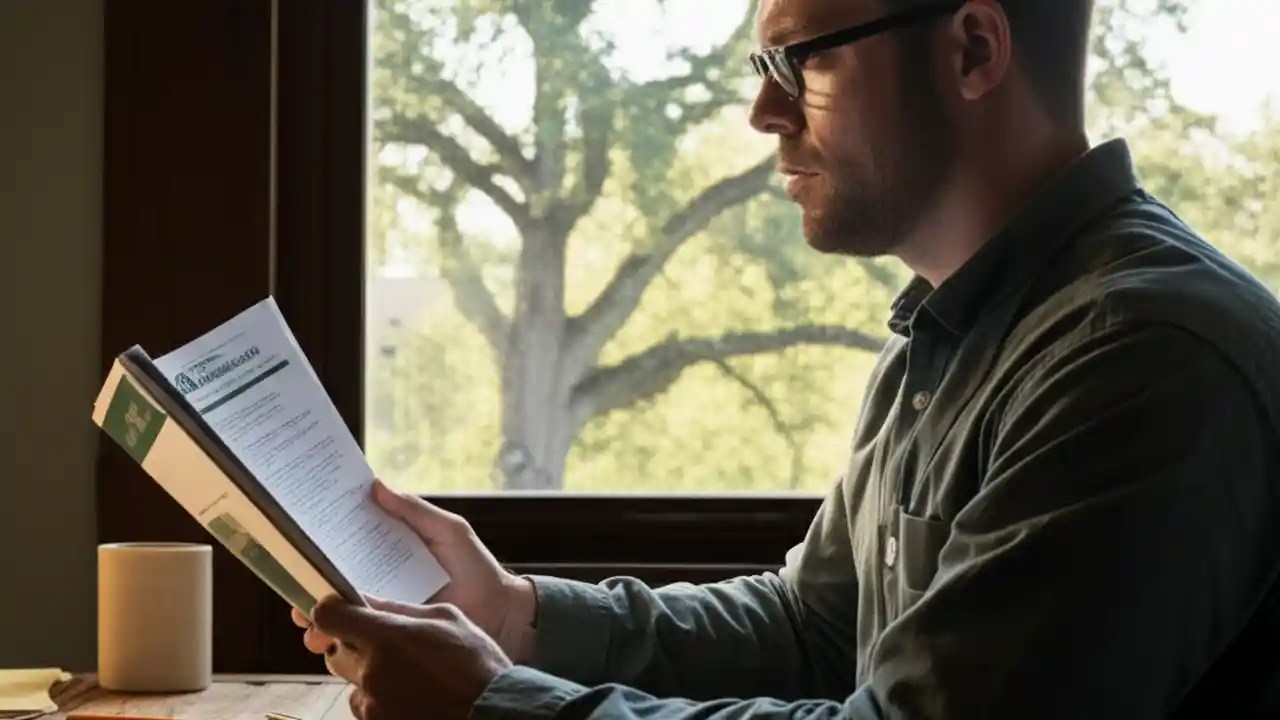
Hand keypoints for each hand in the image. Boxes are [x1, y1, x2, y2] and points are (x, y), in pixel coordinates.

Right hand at [292, 479, 536, 659]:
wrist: (499, 613)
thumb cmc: (475, 566)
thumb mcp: (448, 530)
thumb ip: (414, 510)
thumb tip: (376, 485)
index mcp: (386, 548)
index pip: (346, 538)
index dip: (322, 535)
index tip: (300, 529)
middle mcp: (377, 576)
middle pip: (332, 576)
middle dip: (308, 578)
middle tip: (294, 581)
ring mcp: (380, 605)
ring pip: (337, 607)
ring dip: (315, 611)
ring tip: (305, 616)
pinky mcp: (387, 632)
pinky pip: (357, 632)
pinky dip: (336, 635)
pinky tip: (325, 637)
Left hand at [311, 595, 512, 719]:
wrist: (492, 712)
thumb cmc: (476, 663)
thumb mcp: (447, 618)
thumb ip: (402, 609)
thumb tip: (370, 601)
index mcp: (386, 637)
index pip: (328, 616)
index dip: (332, 610)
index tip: (343, 610)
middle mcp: (371, 671)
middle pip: (335, 652)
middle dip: (353, 645)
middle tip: (384, 645)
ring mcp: (373, 705)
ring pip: (352, 682)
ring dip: (368, 676)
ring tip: (405, 676)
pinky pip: (366, 707)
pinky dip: (380, 700)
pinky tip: (409, 696)